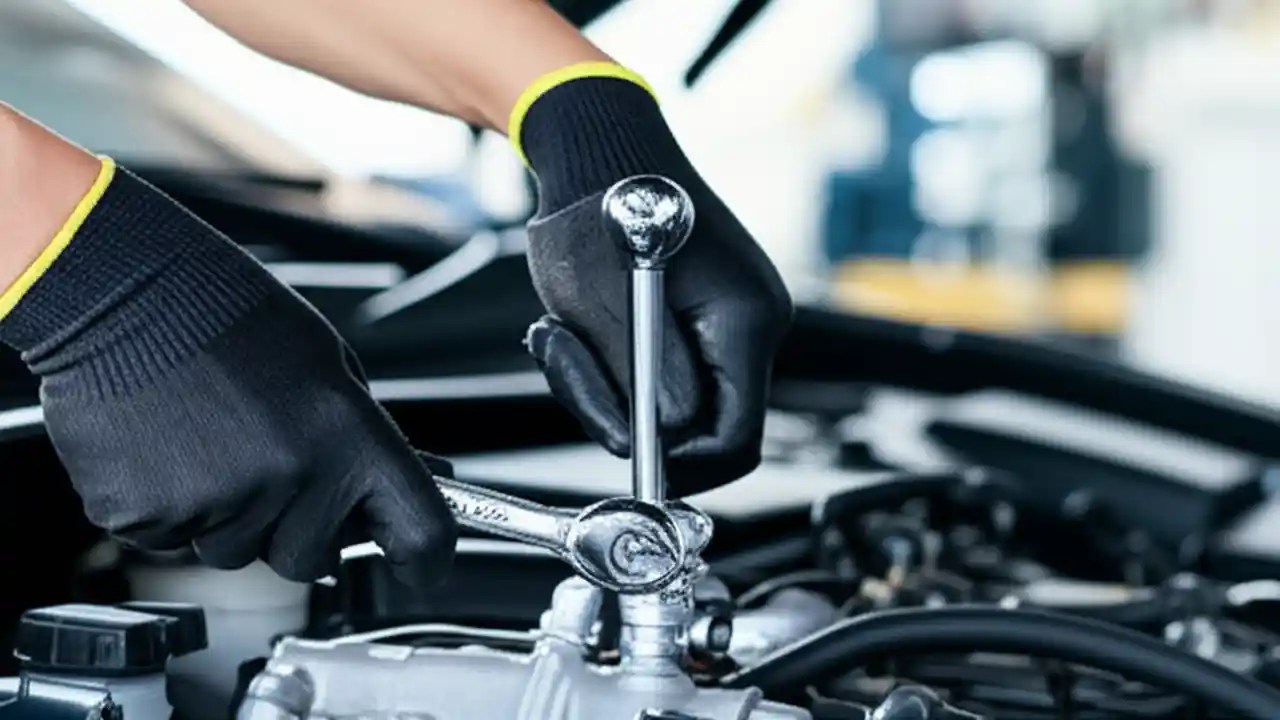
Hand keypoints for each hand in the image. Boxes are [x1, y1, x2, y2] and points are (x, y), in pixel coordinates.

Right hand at [1, 165, 455, 586]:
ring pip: (237, 550)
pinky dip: (171, 505)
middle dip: (298, 527)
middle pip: (312, 557)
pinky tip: (167, 446)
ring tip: (208, 438)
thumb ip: (362, 437)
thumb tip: (409, 480)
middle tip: (267, 462)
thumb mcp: (327, 364)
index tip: (419, 567)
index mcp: (348, 434)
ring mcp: (218, 503)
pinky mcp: (149, 516)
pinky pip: (175, 539)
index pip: (420, 531)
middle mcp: (292, 476)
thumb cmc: (227, 315)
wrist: (121, 293)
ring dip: (230, 514)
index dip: (426, 559)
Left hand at [518, 75, 792, 495]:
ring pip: (677, 400)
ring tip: (562, 334)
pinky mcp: (704, 314)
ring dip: (610, 384)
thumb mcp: (604, 310)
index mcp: (746, 321)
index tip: (620, 448)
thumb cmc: (596, 210)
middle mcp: (754, 322)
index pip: (735, 440)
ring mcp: (732, 317)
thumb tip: (665, 450)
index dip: (678, 464)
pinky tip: (580, 326)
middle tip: (569, 369)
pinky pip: (667, 370)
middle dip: (631, 416)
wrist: (598, 145)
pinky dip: (617, 365)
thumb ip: (642, 388)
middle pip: (705, 423)